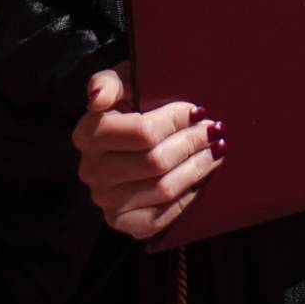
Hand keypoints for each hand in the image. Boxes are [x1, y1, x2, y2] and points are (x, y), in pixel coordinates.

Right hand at [71, 66, 220, 239]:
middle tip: (214, 130)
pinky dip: (186, 197)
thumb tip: (98, 100)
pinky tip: (199, 178)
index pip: (142, 131)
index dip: (175, 121)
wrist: (130, 138)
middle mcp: (92, 171)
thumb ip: (109, 82)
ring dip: (197, 168)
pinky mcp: (123, 222)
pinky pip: (160, 217)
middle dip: (192, 144)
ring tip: (216, 150)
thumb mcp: (123, 81)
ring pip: (163, 189)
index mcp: (88, 134)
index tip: (198, 111)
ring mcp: (106, 200)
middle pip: (156, 162)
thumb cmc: (132, 103)